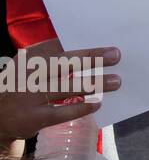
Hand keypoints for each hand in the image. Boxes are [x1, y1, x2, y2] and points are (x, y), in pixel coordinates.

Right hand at [0, 40, 120, 142]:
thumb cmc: (22, 86)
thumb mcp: (29, 67)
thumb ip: (52, 58)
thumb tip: (90, 53)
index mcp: (28, 58)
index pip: (57, 47)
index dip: (83, 46)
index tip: (105, 41)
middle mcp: (28, 75)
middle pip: (65, 63)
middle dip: (92, 58)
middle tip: (115, 55)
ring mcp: (30, 96)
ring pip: (68, 87)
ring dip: (95, 83)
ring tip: (115, 81)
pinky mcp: (34, 117)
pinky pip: (63, 112)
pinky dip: (83, 108)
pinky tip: (98, 104)